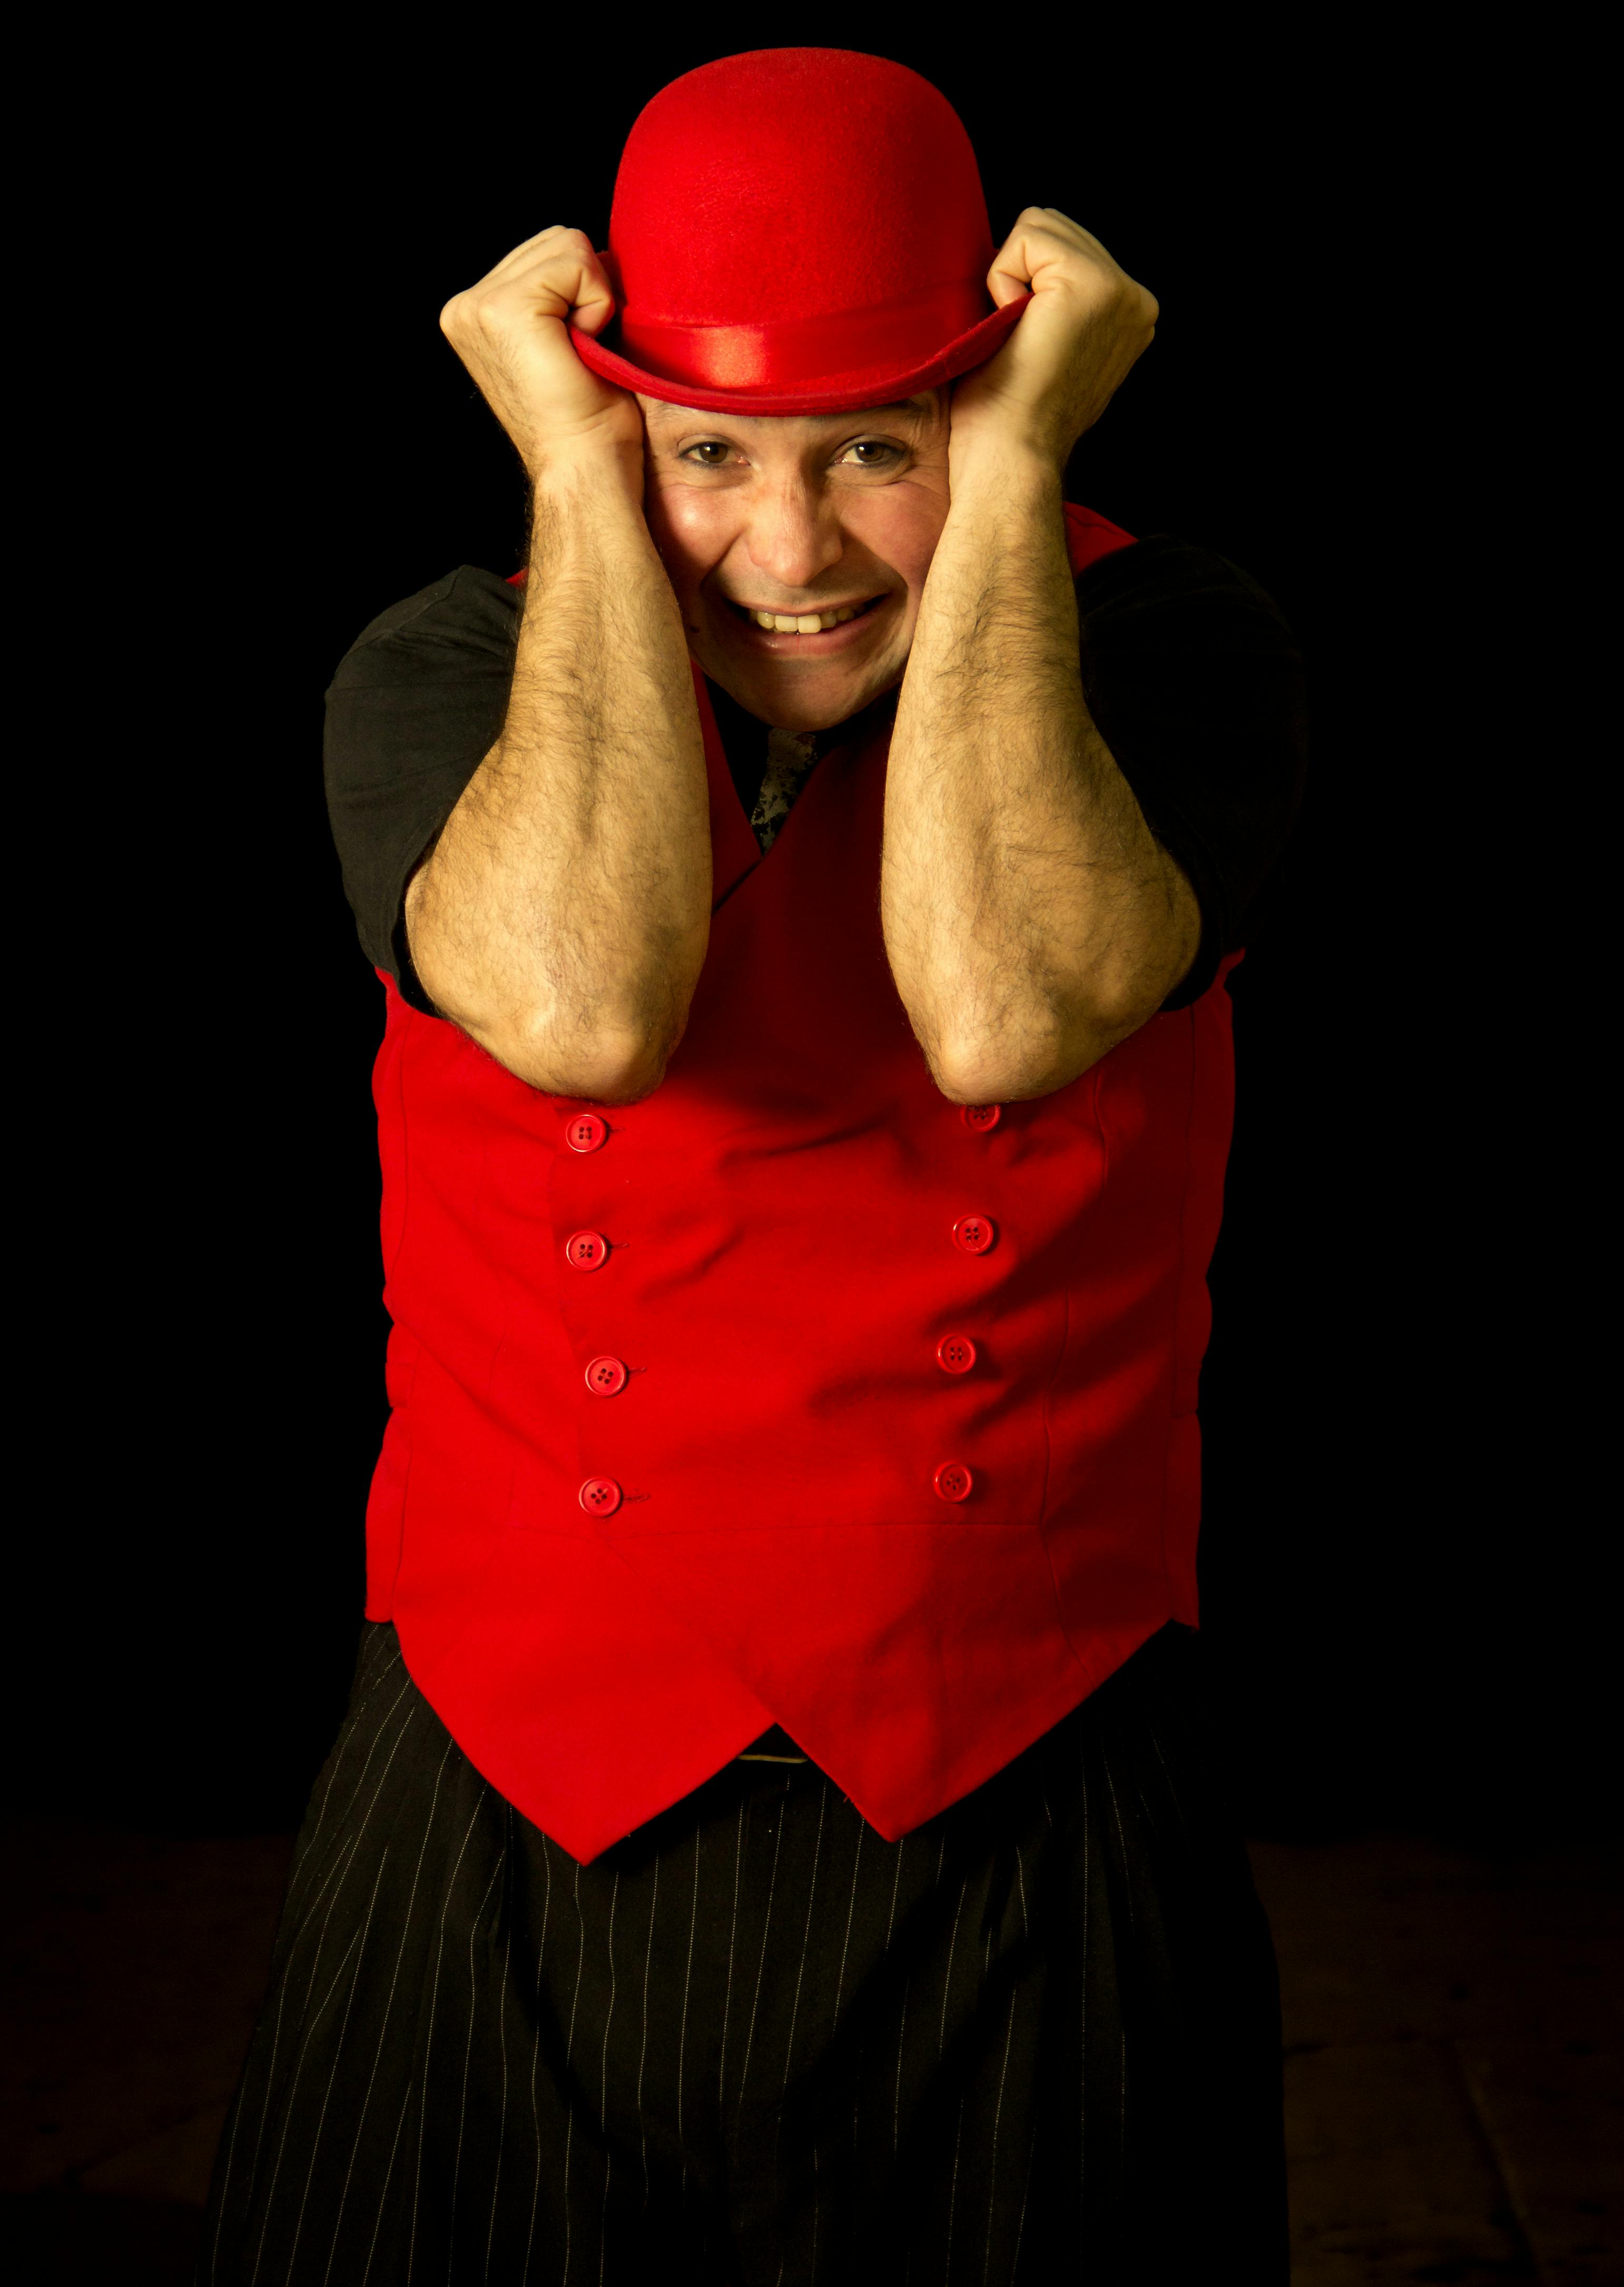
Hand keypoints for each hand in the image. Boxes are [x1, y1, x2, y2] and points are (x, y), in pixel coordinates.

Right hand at [440, 227, 642, 476]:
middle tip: (580, 352)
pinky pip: (577, 264)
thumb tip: (588, 252)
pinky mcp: (504, 307)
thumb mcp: (560, 339)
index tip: (573, 350)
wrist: (584, 465)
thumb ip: (552, 294)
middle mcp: (465, 305)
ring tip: (578, 352)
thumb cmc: (587, 417)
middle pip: (557, 239)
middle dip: (586, 290)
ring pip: (568, 244)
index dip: (581, 293)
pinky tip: (581, 348)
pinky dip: (596, 305)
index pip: (546, 250)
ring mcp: (478, 305)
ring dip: (592, 299)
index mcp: (473, 312)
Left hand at [949, 209, 1157, 473]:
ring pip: (1039, 226)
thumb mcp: (1050, 348)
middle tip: (1019, 340)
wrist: (1011, 455)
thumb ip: (1060, 305)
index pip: (1064, 246)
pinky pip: (1025, 238)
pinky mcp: (1091, 282)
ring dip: (1010, 278)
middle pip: (1053, 226)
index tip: (1030, 342)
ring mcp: (1119, 288)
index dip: (1026, 283)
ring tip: (1019, 336)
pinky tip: (1015, 329)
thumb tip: (1031, 276)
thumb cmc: (1010, 416)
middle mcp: (1135, 298)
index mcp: (1129, 314)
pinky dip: (1002, 281)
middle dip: (1019, 274)